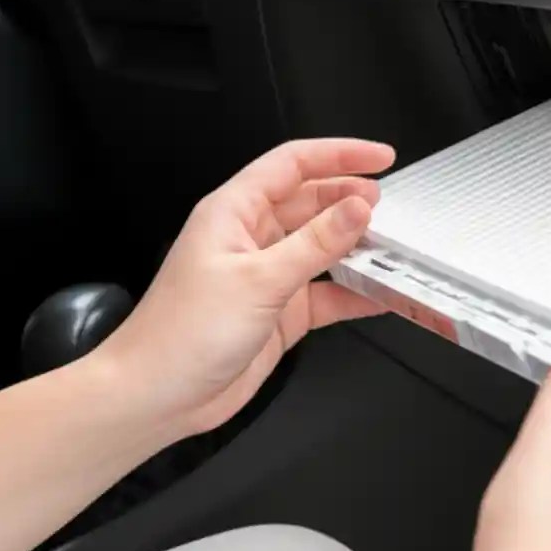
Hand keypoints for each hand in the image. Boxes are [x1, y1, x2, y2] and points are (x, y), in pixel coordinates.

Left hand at [100, 138, 395, 437]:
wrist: (156, 396)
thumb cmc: (184, 332)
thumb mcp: (258, 280)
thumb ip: (315, 244)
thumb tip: (358, 208)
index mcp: (234, 212)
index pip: (292, 165)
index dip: (338, 155)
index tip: (381, 157)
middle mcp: (251, 238)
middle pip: (311, 204)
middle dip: (351, 201)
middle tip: (392, 209)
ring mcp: (267, 276)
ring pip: (322, 249)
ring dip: (356, 249)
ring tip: (393, 250)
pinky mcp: (279, 313)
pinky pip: (326, 295)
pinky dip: (354, 295)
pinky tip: (381, 296)